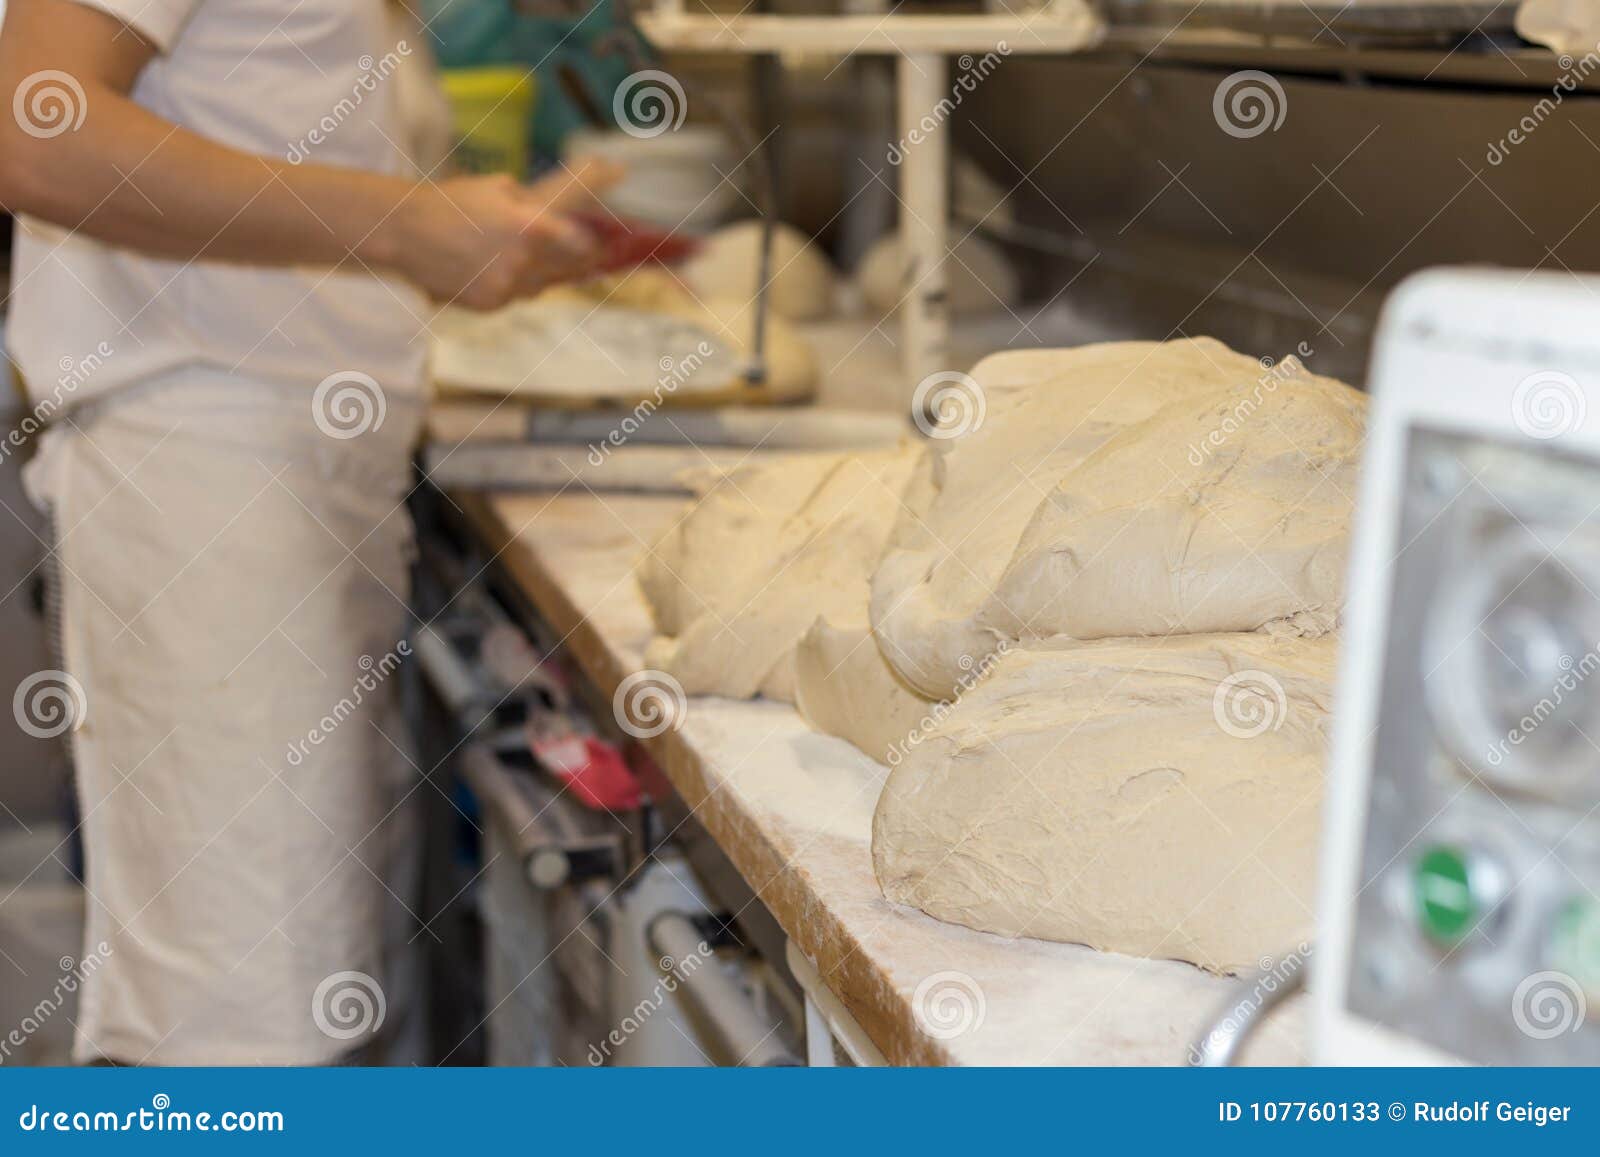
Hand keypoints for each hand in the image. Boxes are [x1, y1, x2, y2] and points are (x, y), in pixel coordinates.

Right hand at [384, 159, 622, 309]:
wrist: (405, 231)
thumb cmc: (454, 200)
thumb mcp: (500, 187)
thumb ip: (534, 203)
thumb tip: (562, 213)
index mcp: (530, 225)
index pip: (580, 244)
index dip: (593, 245)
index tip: (601, 243)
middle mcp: (523, 261)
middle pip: (566, 269)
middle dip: (578, 261)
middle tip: (589, 255)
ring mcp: (506, 287)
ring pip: (541, 285)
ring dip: (544, 274)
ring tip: (534, 258)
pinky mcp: (489, 305)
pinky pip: (515, 297)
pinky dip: (514, 286)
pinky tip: (499, 270)